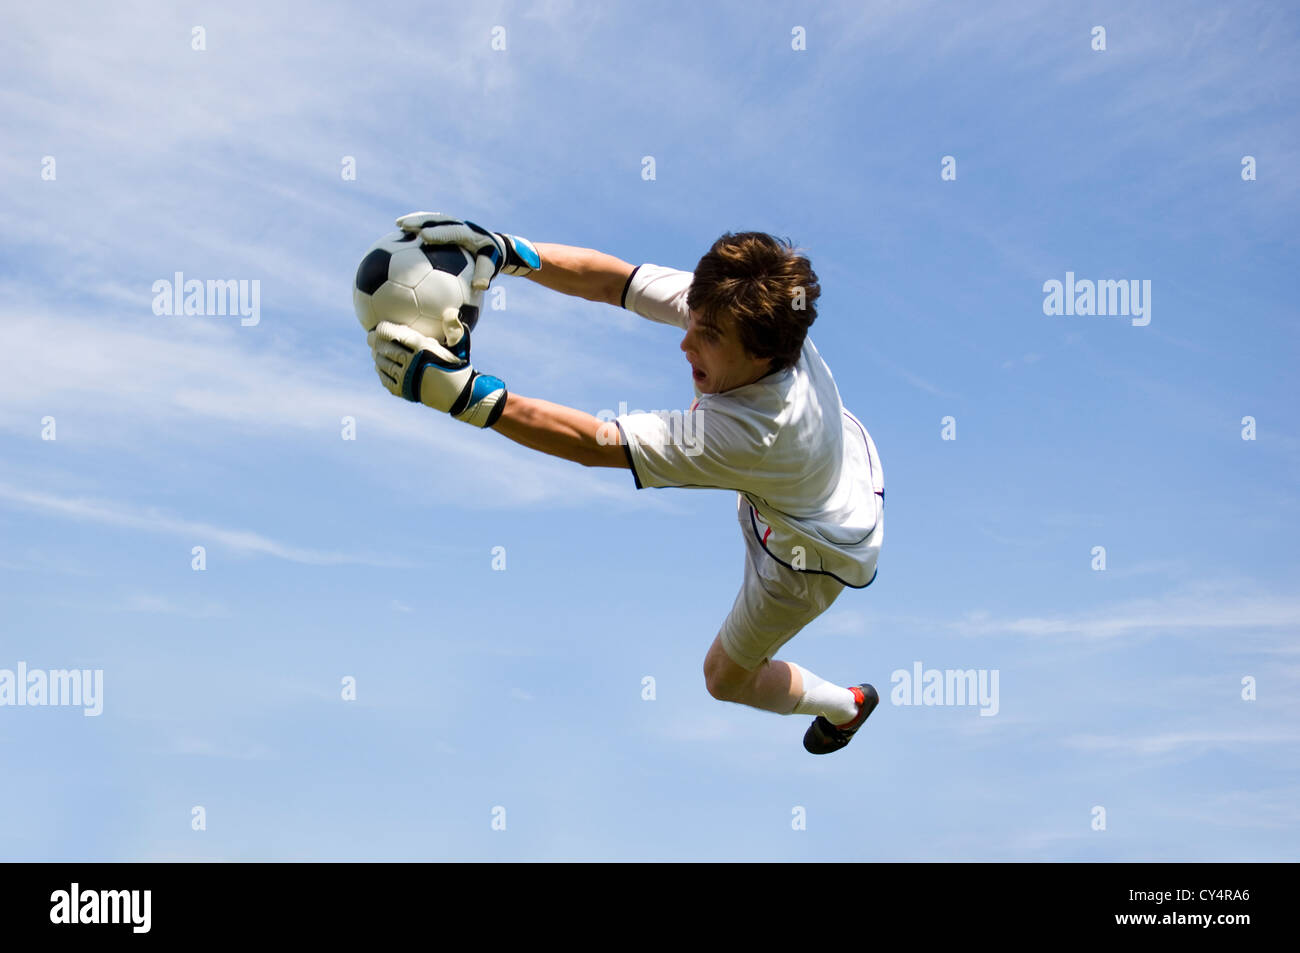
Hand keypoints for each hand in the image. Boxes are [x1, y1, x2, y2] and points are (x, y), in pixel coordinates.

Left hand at [368, 321, 507, 428]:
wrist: (460, 394)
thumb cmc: (459, 366)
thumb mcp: (459, 346)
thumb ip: (453, 328)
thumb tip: (451, 311)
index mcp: (423, 348)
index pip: (394, 334)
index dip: (382, 329)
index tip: (379, 326)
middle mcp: (412, 362)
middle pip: (384, 348)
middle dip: (374, 341)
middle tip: (370, 336)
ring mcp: (406, 378)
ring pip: (383, 364)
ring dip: (376, 356)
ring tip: (375, 351)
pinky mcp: (404, 392)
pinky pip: (386, 380)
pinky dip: (381, 372)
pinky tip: (380, 367)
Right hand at [395, 211, 540, 289]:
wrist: (495, 247)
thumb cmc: (492, 259)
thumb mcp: (491, 266)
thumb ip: (485, 274)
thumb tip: (480, 286)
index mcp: (469, 234)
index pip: (452, 231)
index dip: (438, 233)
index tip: (423, 236)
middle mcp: (460, 224)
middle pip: (438, 219)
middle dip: (421, 221)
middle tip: (404, 225)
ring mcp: (452, 223)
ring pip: (432, 218)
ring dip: (416, 220)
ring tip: (399, 224)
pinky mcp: (447, 226)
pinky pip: (430, 223)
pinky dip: (417, 226)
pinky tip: (401, 233)